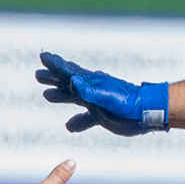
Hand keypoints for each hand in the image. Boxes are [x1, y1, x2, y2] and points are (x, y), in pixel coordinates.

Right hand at [37, 51, 169, 135]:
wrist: (146, 113)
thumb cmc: (128, 103)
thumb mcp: (108, 97)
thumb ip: (90, 90)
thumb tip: (72, 81)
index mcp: (90, 83)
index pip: (68, 72)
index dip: (55, 64)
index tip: (43, 56)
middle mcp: (91, 90)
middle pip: (67, 82)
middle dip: (53, 78)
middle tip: (38, 74)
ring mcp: (96, 102)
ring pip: (74, 98)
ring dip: (60, 96)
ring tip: (47, 95)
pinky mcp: (102, 116)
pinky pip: (86, 118)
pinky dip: (77, 122)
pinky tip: (69, 126)